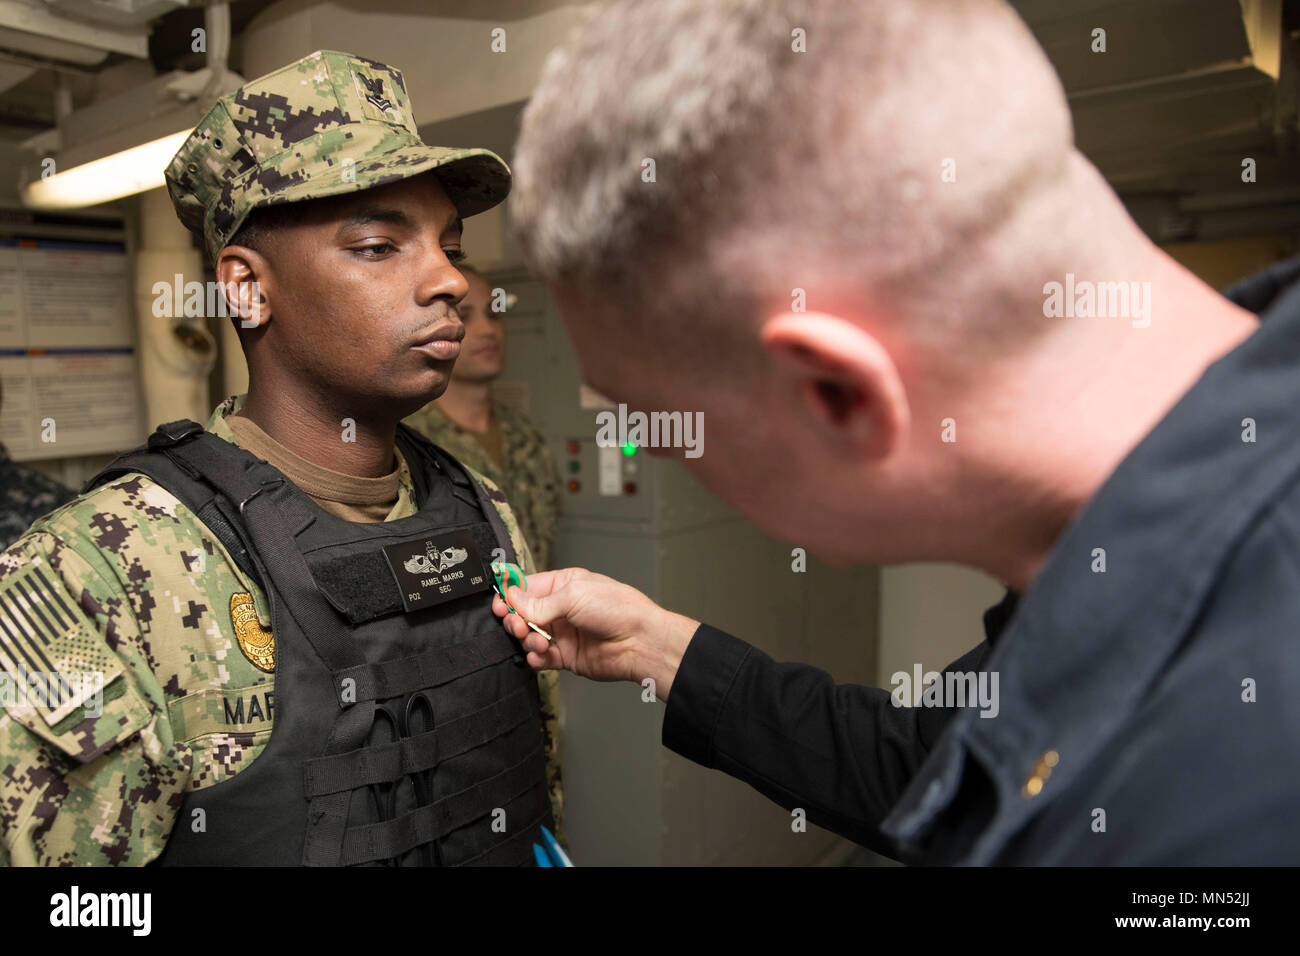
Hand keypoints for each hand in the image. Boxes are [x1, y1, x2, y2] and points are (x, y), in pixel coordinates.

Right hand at [492, 567, 698, 699]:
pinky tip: (540, 655)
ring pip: (529, 636)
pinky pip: (541, 657)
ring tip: (539, 641)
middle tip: (518, 625)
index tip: (500, 605)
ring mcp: (563, 633)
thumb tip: (513, 600)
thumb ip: (539, 603)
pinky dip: (536, 657)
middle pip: (523, 614)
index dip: (510, 596)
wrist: (639, 641)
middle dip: (515, 620)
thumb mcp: (574, 595)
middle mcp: (561, 609)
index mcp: (563, 585)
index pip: (527, 588)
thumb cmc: (617, 609)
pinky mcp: (566, 656)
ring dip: (528, 639)